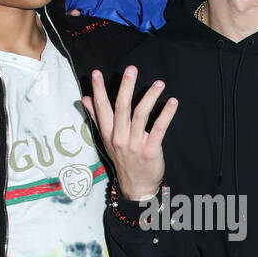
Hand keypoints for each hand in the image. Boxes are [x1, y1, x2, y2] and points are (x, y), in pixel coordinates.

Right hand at [82, 64, 176, 200]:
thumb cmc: (123, 159)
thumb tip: (85, 99)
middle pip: (121, 109)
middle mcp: (119, 138)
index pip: (101, 109)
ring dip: (150, 97)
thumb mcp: (107, 140)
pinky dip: (166, 115)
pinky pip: (158, 130)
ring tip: (159, 83)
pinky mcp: (150, 151)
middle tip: (131, 69)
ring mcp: (134, 145)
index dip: (99, 90)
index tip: (96, 73)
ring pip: (140, 116)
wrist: (136, 187)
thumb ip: (97, 118)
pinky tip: (172, 102)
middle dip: (125, 88)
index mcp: (108, 133)